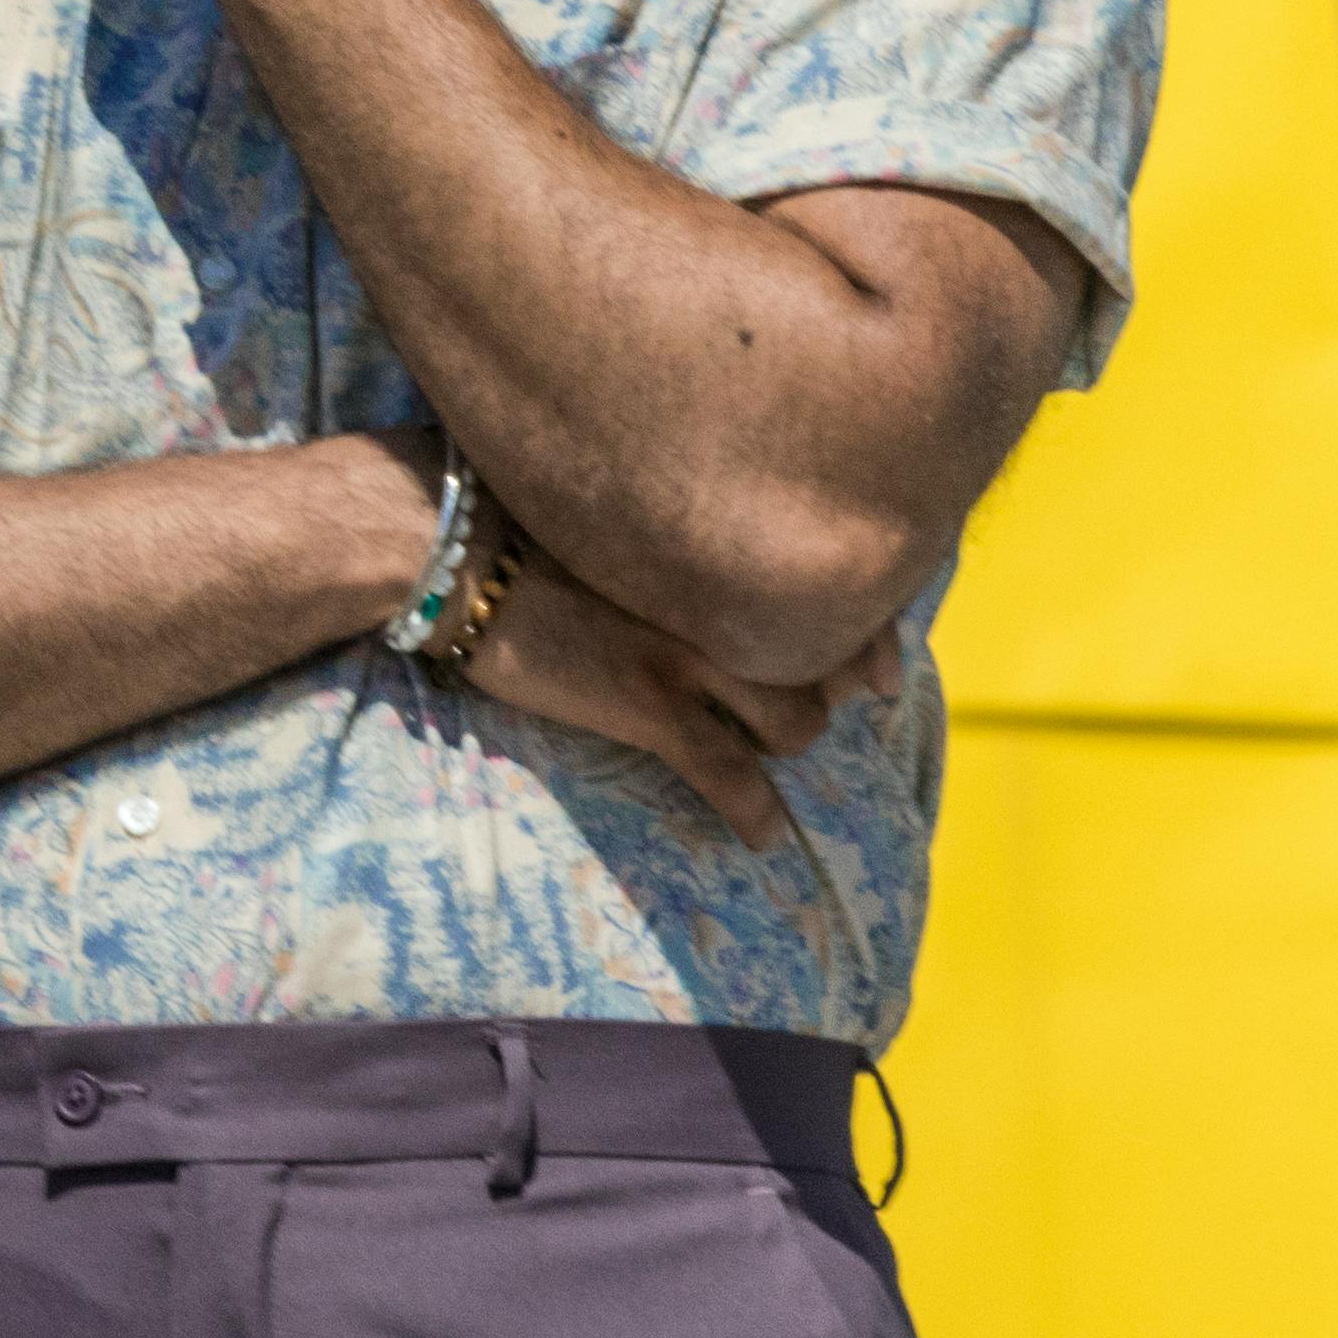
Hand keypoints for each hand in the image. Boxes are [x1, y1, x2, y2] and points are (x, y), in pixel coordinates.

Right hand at [454, 545, 903, 853]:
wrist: (453, 546)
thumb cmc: (510, 505)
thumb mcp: (608, 500)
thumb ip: (666, 525)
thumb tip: (692, 543)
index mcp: (718, 536)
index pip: (827, 581)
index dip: (871, 631)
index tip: (884, 663)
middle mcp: (724, 592)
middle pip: (828, 658)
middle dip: (833, 688)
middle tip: (830, 703)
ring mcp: (693, 652)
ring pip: (795, 720)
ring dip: (789, 739)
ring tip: (772, 750)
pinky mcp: (651, 705)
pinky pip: (729, 773)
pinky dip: (754, 812)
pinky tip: (765, 837)